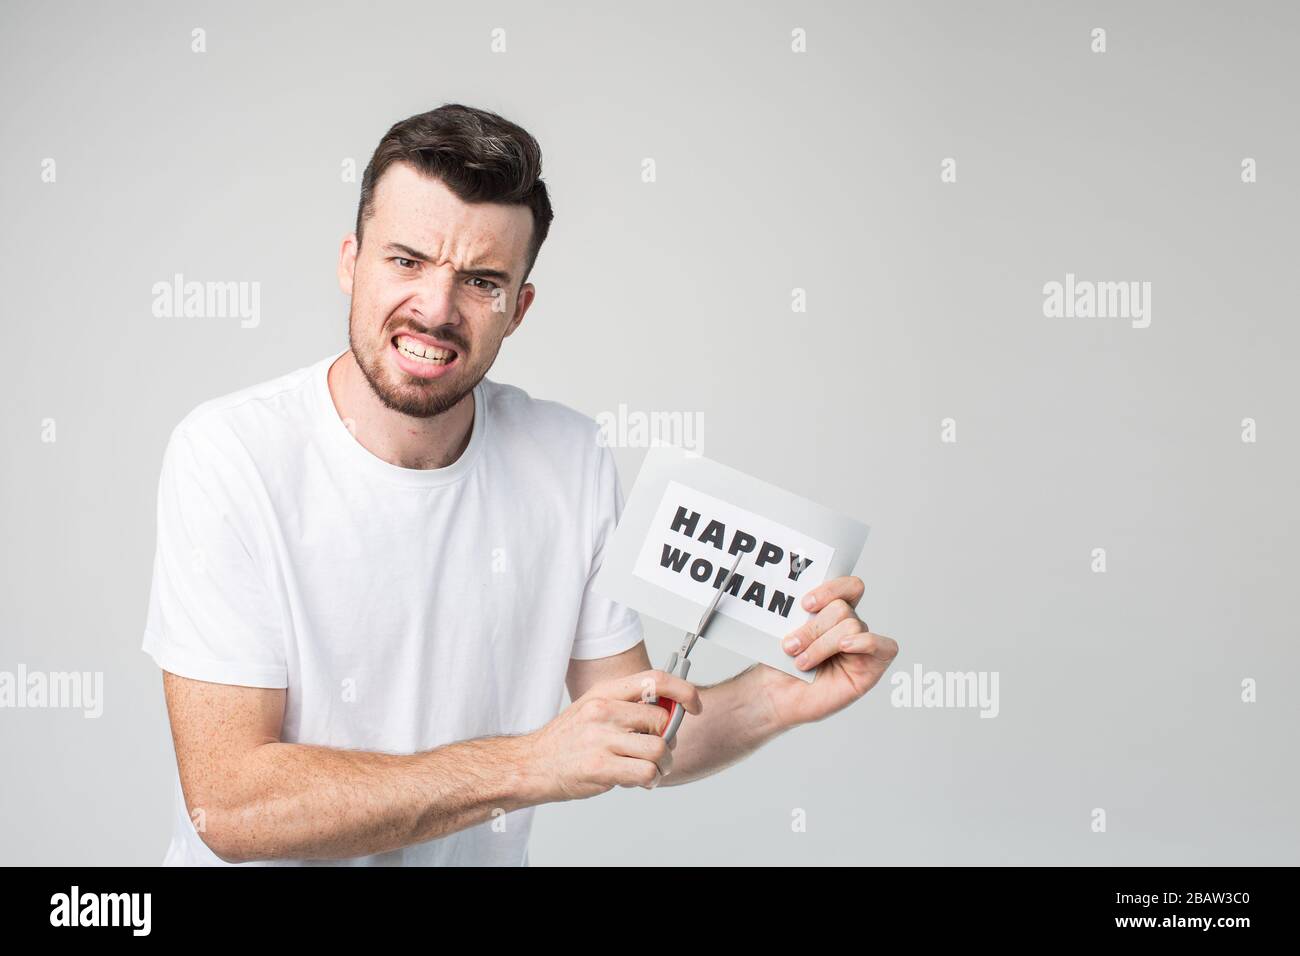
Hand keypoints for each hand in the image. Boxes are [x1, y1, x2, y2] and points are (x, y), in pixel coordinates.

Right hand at [524, 669, 702, 801]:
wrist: (533, 765)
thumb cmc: (567, 740)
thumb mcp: (594, 708)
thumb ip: (628, 706)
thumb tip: (669, 711)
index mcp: (605, 693)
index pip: (656, 680)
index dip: (684, 691)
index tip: (694, 706)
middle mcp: (604, 711)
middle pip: (662, 720)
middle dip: (669, 740)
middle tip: (659, 751)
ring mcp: (601, 739)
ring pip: (658, 749)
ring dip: (663, 764)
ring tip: (651, 770)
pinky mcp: (600, 767)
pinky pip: (646, 772)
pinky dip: (650, 780)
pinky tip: (639, 780)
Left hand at [762, 576, 898, 727]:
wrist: (776, 696)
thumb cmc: (780, 665)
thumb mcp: (785, 632)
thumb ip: (801, 614)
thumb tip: (805, 602)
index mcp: (833, 613)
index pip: (849, 587)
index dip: (830, 590)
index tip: (805, 605)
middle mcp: (851, 628)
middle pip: (842, 609)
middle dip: (813, 628)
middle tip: (791, 646)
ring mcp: (862, 648)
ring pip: (851, 626)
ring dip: (821, 644)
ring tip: (802, 662)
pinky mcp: (871, 669)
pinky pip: (884, 647)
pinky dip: (863, 642)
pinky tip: (843, 648)